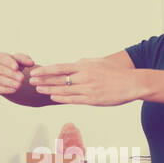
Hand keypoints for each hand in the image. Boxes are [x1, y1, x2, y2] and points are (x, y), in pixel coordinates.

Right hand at [0, 52, 34, 95]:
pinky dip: (5, 89)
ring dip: (9, 82)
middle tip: (22, 78)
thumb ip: (25, 60)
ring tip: (19, 85)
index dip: (9, 63)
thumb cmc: (13, 67)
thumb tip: (31, 62)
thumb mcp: (19, 62)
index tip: (16, 67)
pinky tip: (13, 90)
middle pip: (0, 69)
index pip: (3, 58)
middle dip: (11, 74)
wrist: (6, 79)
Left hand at [29, 57, 143, 105]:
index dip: (45, 70)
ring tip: (38, 89)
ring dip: (49, 89)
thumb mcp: (98, 63)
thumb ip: (83, 64)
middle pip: (59, 79)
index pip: (60, 68)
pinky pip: (74, 99)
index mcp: (84, 66)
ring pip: (64, 89)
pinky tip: (53, 97)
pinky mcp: (93, 99)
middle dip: (43, 80)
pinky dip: (62, 98)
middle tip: (30, 81)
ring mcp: (88, 89)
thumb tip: (72, 64)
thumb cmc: (116, 73)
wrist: (132, 83)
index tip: (34, 71)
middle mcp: (84, 77)